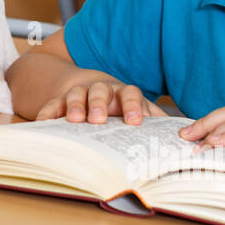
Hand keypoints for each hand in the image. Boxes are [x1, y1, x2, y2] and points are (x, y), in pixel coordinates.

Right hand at [35, 74, 168, 124]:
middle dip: (99, 104)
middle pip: (100, 91)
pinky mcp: (61, 100)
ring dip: (75, 106)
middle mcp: (101, 90)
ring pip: (77, 94)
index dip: (133, 106)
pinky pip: (53, 104)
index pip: (131, 94)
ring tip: (74, 120)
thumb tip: (180, 134)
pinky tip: (43, 121)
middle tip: (99, 120)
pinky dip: (47, 111)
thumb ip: (155, 119)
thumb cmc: (120, 107)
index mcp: (123, 93)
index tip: (135, 122)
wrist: (90, 90)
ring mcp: (80, 93)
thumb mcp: (138, 111)